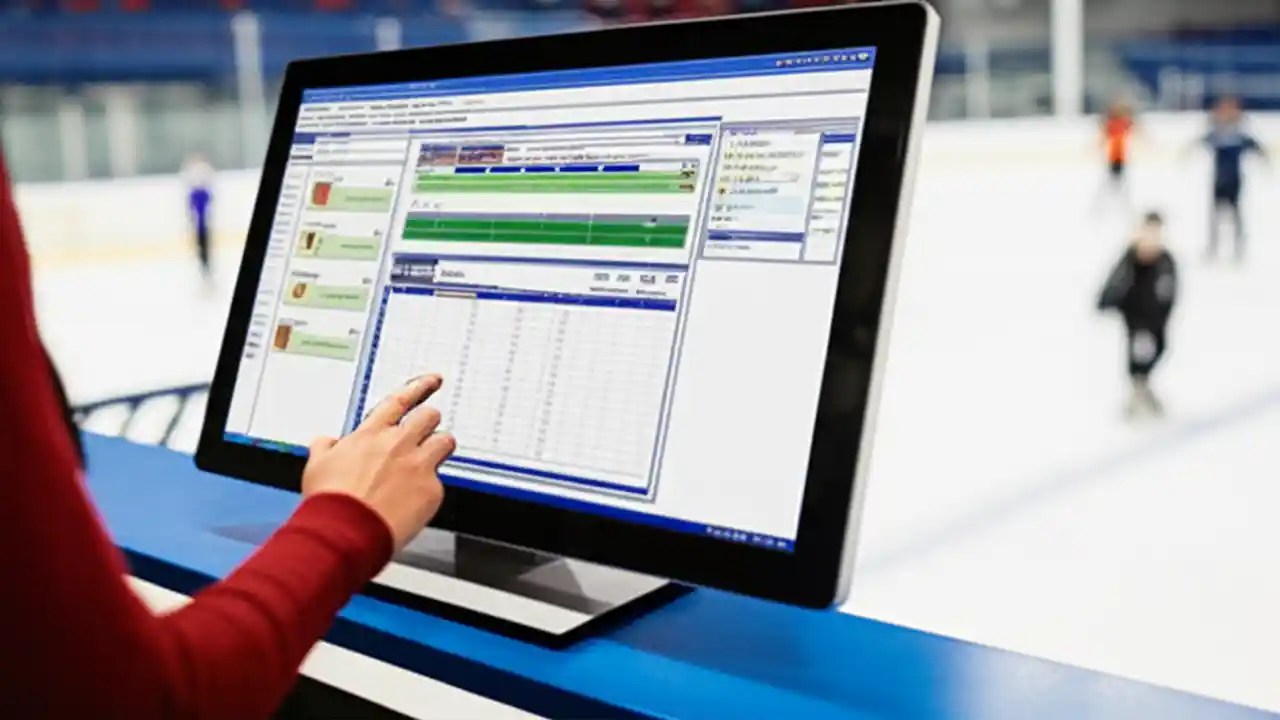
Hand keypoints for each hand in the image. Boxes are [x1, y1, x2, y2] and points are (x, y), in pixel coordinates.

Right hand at [302, 374, 455, 550]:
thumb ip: (325, 448)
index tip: (432, 380)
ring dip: (440, 448)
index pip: (400, 400)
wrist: (345, 532)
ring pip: (445, 442)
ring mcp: (418, 465)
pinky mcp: (432, 490)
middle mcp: (398, 444)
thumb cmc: (330, 502)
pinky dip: (429, 489)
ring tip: (428, 463)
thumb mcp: (317, 466)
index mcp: (371, 434)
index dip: (420, 387)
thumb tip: (325, 442)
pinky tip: (414, 502)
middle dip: (429, 423)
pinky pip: (440, 482)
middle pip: (430, 416)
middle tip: (425, 433)